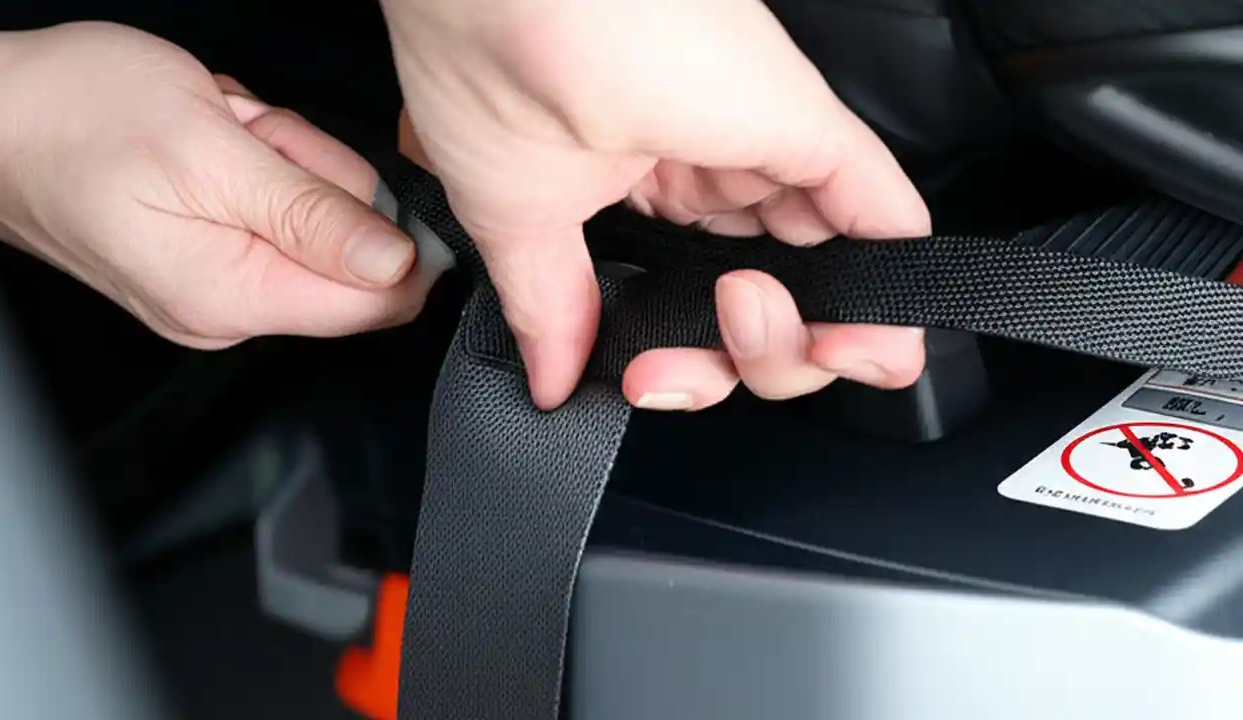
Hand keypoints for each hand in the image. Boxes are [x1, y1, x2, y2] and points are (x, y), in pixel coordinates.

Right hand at [0, 22, 437, 348]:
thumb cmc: (73, 118)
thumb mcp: (211, 151)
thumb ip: (312, 215)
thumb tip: (397, 263)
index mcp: (233, 296)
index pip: (375, 302)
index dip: (394, 238)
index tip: (350, 179)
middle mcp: (228, 309)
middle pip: (348, 256)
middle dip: (319, 180)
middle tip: (253, 139)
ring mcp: (217, 286)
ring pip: (313, 223)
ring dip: (283, 163)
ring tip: (221, 134)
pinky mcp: (207, 258)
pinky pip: (275, 212)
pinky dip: (259, 166)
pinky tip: (213, 144)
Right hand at [385, 0, 930, 409]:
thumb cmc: (485, 50)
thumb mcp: (512, 213)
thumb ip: (549, 304)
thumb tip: (549, 381)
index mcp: (632, 185)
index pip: (687, 297)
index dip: (680, 358)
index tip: (643, 375)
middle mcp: (704, 169)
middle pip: (762, 303)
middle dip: (740, 361)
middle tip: (683, 359)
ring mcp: (759, 149)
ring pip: (825, 278)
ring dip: (810, 342)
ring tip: (749, 316)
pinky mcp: (806, 129)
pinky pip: (882, 219)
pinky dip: (890, 286)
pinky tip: (879, 331)